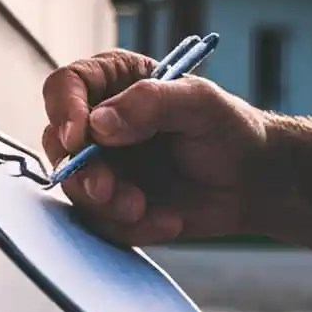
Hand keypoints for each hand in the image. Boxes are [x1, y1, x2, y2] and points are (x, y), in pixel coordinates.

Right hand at [41, 49, 270, 244]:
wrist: (254, 181)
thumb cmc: (229, 129)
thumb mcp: (199, 103)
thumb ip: (150, 104)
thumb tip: (98, 125)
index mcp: (115, 83)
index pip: (66, 86)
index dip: (64, 111)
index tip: (80, 138)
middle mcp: (100, 125)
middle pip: (58, 144)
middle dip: (81, 173)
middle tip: (110, 191)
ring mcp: (105, 166)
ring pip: (75, 189)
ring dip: (106, 207)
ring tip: (144, 209)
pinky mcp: (114, 205)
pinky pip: (102, 223)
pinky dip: (132, 229)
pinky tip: (170, 221)